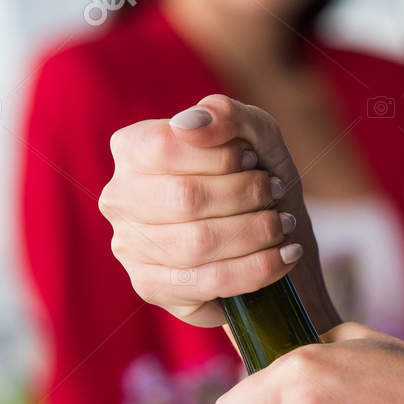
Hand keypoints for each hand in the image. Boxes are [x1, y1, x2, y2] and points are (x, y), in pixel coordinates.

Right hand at [98, 93, 316, 326]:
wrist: (274, 239)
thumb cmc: (256, 178)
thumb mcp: (255, 134)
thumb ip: (226, 114)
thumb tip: (189, 125)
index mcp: (132, 150)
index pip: (164, 147)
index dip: (221, 156)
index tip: (253, 160)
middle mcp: (120, 199)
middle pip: (185, 198)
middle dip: (246, 195)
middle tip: (275, 192)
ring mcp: (131, 248)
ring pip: (198, 244)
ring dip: (257, 232)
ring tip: (282, 223)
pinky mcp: (153, 289)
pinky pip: (210, 282)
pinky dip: (259, 268)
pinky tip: (284, 256)